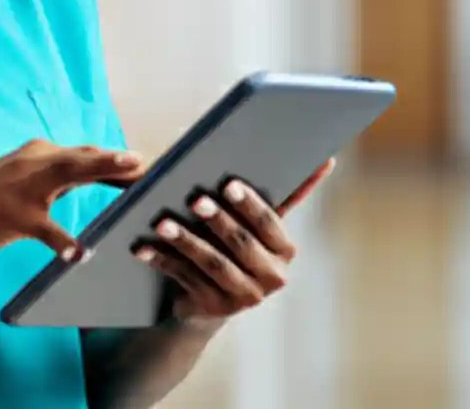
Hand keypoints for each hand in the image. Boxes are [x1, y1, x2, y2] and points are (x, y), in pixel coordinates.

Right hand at [0, 139, 145, 264]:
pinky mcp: (11, 214)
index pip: (88, 154)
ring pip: (70, 173)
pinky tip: (80, 255)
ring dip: (103, 170)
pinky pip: (45, 229)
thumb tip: (96, 178)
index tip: (154, 168)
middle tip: (160, 170)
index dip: (121, 161)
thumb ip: (57, 181)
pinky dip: (64, 241)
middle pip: (87, 157)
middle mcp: (32, 161)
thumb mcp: (22, 186)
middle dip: (124, 163)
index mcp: (36, 155)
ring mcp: (21, 187)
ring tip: (133, 176)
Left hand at [132, 158, 336, 327]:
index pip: (269, 223)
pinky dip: (161, 260)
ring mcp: (243, 297)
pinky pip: (185, 279)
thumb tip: (328, 161)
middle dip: (216, 220)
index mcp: (285, 250)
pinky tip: (141, 248)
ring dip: (185, 241)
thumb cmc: (233, 246)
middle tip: (195, 199)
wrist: (208, 300)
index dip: (249, 204)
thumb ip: (283, 196)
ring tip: (161, 223)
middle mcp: (272, 277)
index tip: (228, 185)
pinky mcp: (214, 308)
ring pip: (212, 263)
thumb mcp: (255, 224)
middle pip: (240, 244)